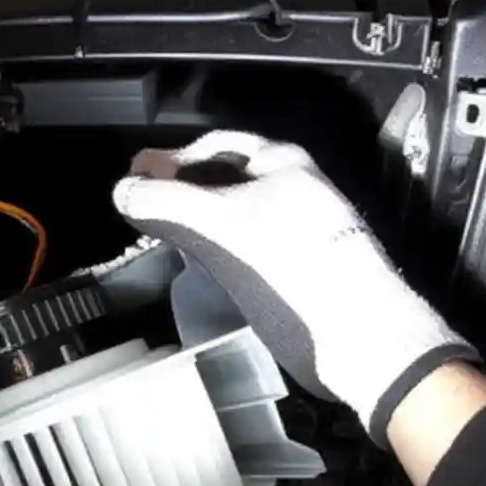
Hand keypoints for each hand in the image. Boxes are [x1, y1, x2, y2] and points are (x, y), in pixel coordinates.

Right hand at [113, 130, 476, 445]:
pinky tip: (204, 265)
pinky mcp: (304, 266)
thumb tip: (121, 189)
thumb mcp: (222, 227)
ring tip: (164, 235)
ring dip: (199, 220)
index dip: (170, 160)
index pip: (214, 145)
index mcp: (283, 164)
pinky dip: (221, 246)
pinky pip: (251, 244)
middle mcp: (296, 189)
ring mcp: (302, 229)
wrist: (365, 340)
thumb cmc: (294, 270)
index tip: (136, 181)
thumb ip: (168, 204)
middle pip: (225, 178)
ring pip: (237, 213)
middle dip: (183, 191)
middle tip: (143, 208)